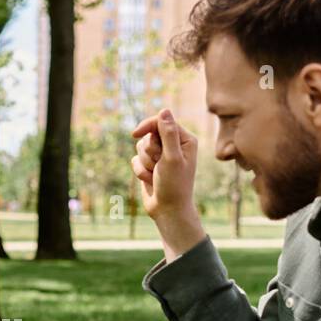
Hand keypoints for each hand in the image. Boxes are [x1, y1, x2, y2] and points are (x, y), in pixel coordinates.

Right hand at [130, 108, 204, 259]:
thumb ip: (168, 134)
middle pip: (149, 134)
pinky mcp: (150, 164)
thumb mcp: (172, 158)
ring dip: (144, 162)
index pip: (162, 122)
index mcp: (185, 140)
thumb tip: (164, 110)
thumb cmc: (174, 186)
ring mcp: (161, 155)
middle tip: (159, 165)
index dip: (148, 126)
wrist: (167, 210)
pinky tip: (149, 180)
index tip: (136, 134)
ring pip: (141, 147)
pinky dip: (140, 170)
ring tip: (155, 174)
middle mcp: (174, 145)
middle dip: (149, 151)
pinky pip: (135, 159)